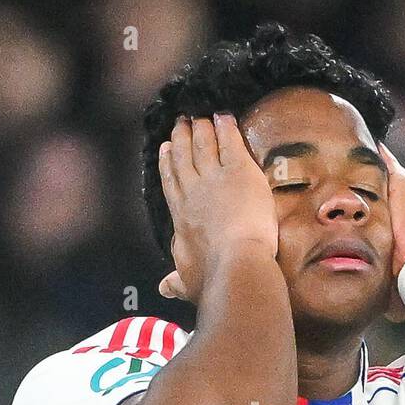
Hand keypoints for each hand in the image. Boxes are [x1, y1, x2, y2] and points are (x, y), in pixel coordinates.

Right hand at [157, 113, 277, 302]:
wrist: (236, 265)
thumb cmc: (212, 279)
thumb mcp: (188, 280)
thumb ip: (176, 280)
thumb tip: (165, 287)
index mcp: (180, 215)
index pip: (171, 182)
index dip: (167, 163)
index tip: (165, 150)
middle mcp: (193, 191)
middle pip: (182, 157)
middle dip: (181, 138)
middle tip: (180, 123)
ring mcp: (215, 178)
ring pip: (203, 145)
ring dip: (201, 128)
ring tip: (200, 116)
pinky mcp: (239, 170)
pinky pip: (230, 141)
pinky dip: (226, 127)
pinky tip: (224, 116)